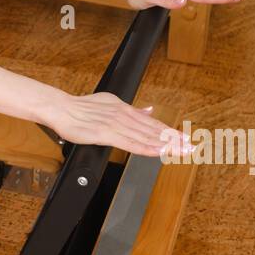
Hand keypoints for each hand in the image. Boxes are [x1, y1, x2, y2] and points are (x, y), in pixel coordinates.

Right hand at [43, 94, 191, 157]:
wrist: (61, 109)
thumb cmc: (81, 108)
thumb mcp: (110, 102)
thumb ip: (131, 109)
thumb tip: (149, 110)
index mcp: (125, 110)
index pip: (153, 123)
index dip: (171, 132)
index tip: (186, 139)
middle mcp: (124, 116)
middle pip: (154, 130)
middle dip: (175, 140)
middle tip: (192, 147)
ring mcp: (116, 125)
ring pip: (146, 137)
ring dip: (166, 145)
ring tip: (182, 151)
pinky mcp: (107, 134)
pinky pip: (131, 143)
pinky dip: (147, 148)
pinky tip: (159, 152)